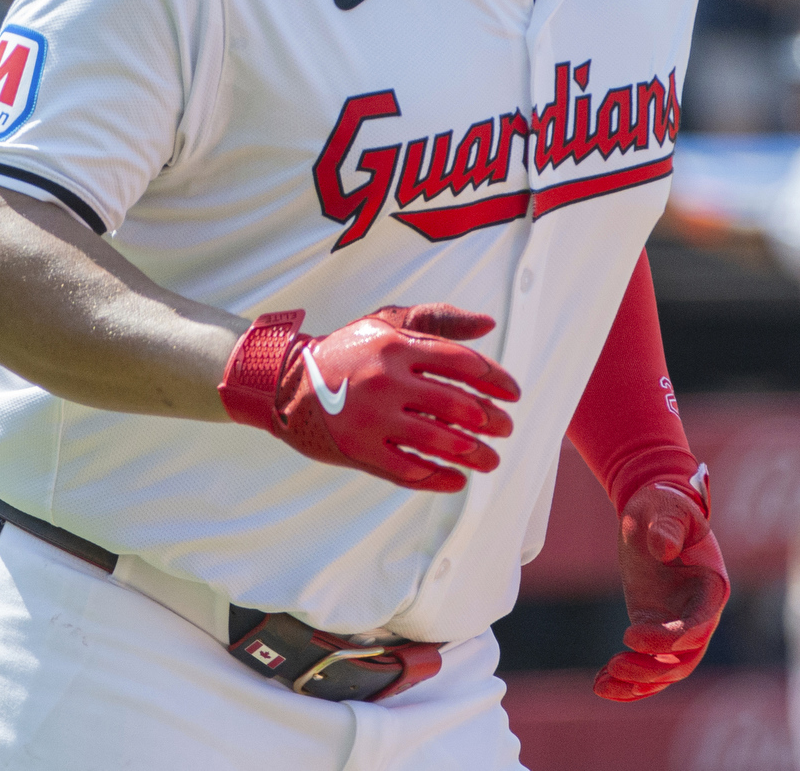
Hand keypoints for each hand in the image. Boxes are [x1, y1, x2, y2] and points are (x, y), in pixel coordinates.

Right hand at [218, 304, 519, 492]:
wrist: (286, 382)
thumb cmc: (348, 350)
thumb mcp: (388, 323)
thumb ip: (438, 320)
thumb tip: (489, 326)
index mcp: (397, 346)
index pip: (463, 363)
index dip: (495, 380)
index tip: (513, 395)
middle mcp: (387, 381)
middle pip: (457, 405)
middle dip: (491, 421)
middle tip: (506, 430)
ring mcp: (373, 419)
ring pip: (439, 441)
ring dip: (473, 454)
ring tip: (491, 460)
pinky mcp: (360, 450)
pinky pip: (410, 470)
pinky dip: (439, 478)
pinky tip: (457, 479)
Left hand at [594, 482, 728, 700]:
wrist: (652, 507)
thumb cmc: (664, 504)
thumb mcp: (665, 508)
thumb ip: (668, 526)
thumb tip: (663, 547)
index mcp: (711, 587)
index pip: (697, 627)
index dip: (668, 639)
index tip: (631, 635)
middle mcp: (700, 612)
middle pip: (684, 659)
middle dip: (651, 670)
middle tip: (614, 666)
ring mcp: (677, 622)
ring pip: (666, 669)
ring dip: (638, 683)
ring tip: (602, 684)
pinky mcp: (654, 625)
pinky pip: (648, 661)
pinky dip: (629, 680)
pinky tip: (602, 685)